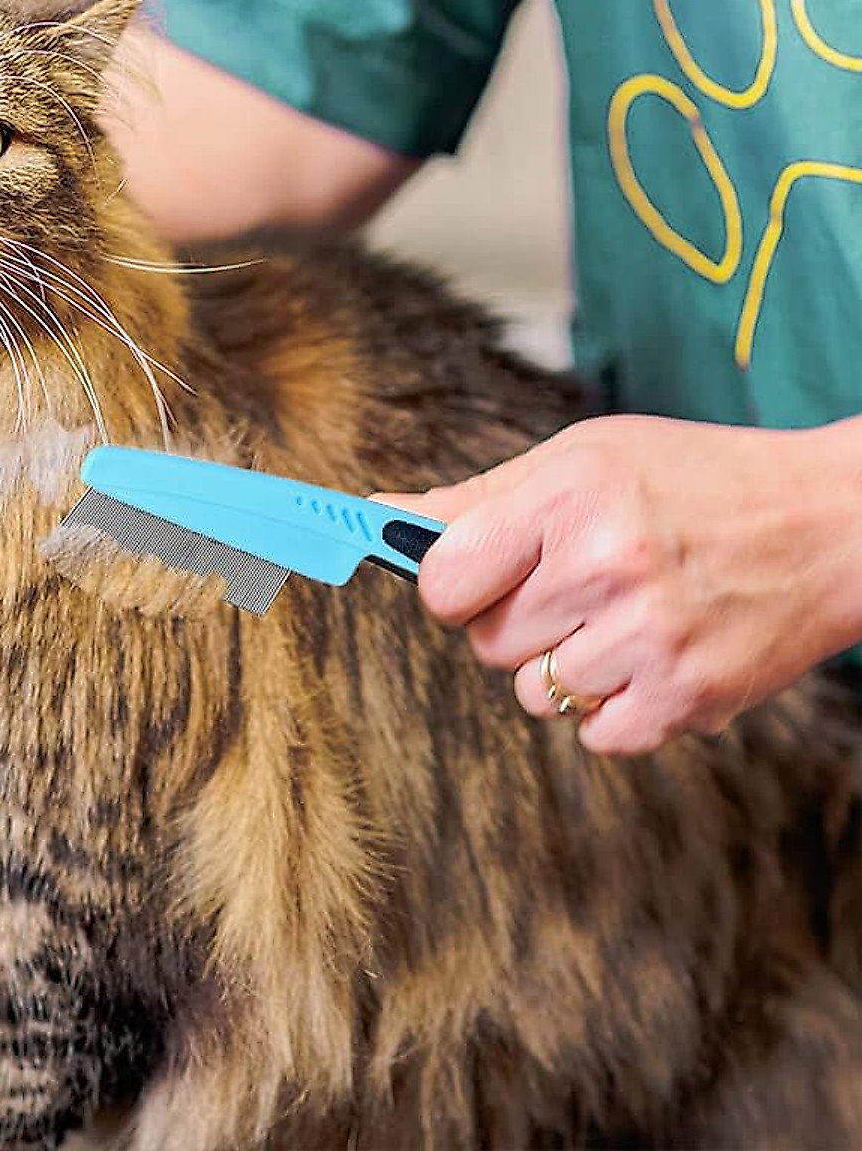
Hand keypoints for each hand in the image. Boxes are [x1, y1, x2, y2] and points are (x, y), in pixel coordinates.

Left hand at [380, 415, 861, 752]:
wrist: (831, 524)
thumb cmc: (695, 480)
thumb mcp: (582, 458)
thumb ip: (476, 498)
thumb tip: (378, 517)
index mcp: (570, 500)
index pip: (443, 581)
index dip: (452, 584)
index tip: (475, 576)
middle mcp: (607, 570)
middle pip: (487, 643)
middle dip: (516, 620)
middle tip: (576, 584)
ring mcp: (650, 641)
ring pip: (535, 695)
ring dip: (564, 665)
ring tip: (622, 617)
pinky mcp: (687, 700)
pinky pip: (595, 735)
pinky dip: (613, 707)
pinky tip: (650, 656)